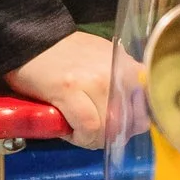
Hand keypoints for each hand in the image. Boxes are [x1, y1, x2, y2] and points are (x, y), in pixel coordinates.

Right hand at [5, 27, 127, 147]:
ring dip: (94, 139)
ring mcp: (94, 80)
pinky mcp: (69, 89)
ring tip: (81, 133)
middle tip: (96, 136)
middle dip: (113, 136)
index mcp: (126, 66)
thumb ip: (121, 81)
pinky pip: (88, 126)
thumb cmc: (68, 53)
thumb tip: (133, 111)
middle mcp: (115, 72)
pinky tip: (71, 132)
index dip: (134, 124)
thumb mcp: (104, 61)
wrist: (32, 40)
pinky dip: (80, 137)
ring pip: (108, 127)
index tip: (121, 130)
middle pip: (129, 121)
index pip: (146, 104)